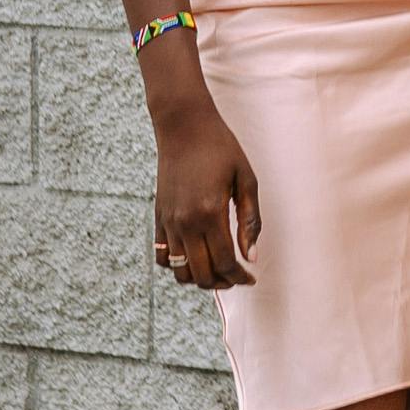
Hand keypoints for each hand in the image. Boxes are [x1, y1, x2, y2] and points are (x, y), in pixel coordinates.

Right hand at [153, 95, 259, 289]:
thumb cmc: (220, 148)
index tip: (251, 279)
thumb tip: (251, 256)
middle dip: (223, 283)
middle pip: (202, 274)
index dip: (240, 277)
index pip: (225, 262)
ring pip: (180, 271)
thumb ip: (250, 220)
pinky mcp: (157, 218)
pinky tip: (195, 257)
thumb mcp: (245, 179)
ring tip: (217, 271)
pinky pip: (162, 257)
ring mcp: (168, 222)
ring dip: (200, 279)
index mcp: (210, 213)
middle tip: (237, 277)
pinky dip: (177, 266)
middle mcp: (185, 222)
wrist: (184, 126)